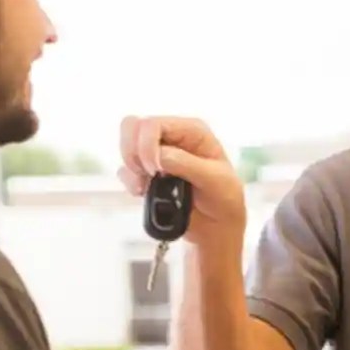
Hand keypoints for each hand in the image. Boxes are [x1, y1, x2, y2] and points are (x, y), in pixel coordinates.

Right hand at [118, 115, 246, 246]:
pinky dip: (131, 183)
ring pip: (126, 147)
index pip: (154, 124)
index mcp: (191, 131)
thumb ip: (186, 164)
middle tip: (149, 174)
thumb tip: (158, 156)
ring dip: (133, 170)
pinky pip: (125, 170)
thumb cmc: (224, 198)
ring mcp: (158, 153)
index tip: (154, 170)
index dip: (146, 145)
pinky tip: (147, 193)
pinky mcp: (148, 172)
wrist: (217, 225)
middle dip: (134, 153)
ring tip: (150, 186)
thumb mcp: (215, 180)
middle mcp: (172, 137)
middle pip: (133, 127)